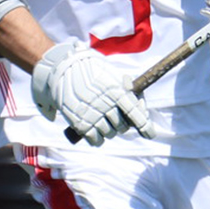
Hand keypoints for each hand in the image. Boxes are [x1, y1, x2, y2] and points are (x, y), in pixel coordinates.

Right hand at [30, 42, 156, 145]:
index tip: (150, 134)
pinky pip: (95, 140)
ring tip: (102, 119)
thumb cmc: (89, 68)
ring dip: (109, 130)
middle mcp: (105, 105)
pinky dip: (97, 138)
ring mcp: (91, 115)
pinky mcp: (79, 124)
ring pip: (110, 133)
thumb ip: (126, 88)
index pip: (135, 112)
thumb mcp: (110, 72)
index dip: (145, 126)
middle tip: (115, 116)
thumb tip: (140, 105)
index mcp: (115, 90)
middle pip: (123, 126)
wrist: (60, 68)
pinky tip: (94, 130)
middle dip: (123, 123)